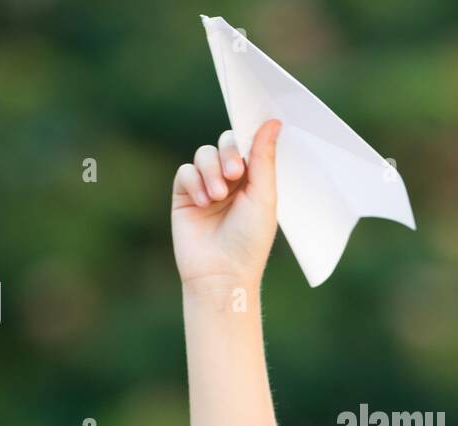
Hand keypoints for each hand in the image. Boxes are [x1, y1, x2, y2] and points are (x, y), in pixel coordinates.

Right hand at [171, 119, 281, 290]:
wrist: (222, 273)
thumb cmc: (250, 241)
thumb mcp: (264, 196)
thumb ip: (264, 158)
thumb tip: (273, 121)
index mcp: (255, 180)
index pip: (249, 145)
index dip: (247, 138)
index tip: (249, 139)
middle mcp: (231, 181)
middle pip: (225, 144)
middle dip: (229, 154)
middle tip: (236, 174)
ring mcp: (207, 187)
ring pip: (203, 154)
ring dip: (211, 170)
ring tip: (218, 196)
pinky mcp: (185, 196)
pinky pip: (185, 171)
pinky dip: (194, 182)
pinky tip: (203, 203)